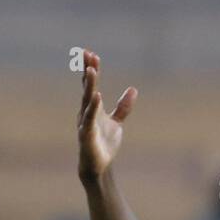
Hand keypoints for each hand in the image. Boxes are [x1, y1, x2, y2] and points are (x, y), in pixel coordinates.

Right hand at [77, 49, 136, 179]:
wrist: (99, 166)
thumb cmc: (104, 143)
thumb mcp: (116, 122)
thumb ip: (123, 107)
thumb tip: (133, 89)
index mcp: (93, 107)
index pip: (91, 85)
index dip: (92, 69)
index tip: (91, 53)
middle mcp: (86, 112)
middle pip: (87, 87)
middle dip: (88, 71)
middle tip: (87, 53)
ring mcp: (86, 122)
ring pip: (87, 100)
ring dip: (90, 85)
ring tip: (92, 70)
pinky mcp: (88, 134)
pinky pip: (90, 118)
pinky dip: (93, 107)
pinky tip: (97, 96)